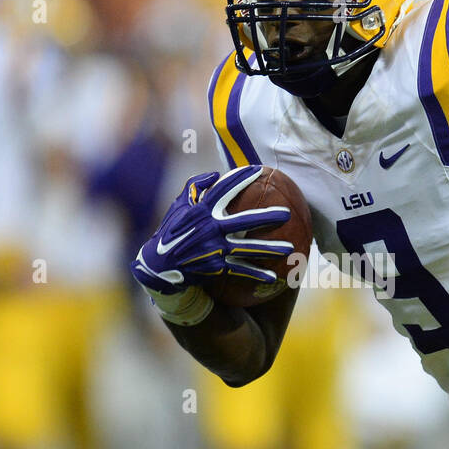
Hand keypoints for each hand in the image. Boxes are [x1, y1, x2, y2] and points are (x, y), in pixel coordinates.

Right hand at [131, 167, 292, 296]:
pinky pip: (240, 269)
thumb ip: (194, 186)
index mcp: (201, 210)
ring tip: (289, 249)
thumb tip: (215, 174)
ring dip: (269, 249)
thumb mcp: (177, 204)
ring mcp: (214, 248)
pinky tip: (274, 277)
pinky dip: (257, 274)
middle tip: (287, 213)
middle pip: (244, 220)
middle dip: (267, 216)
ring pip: (247, 248)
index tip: (259, 170)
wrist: (159, 264)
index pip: (224, 190)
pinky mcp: (216, 266)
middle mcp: (210, 228)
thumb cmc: (171, 230)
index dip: (241, 178)